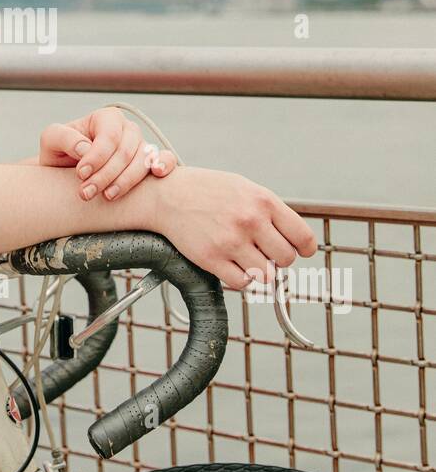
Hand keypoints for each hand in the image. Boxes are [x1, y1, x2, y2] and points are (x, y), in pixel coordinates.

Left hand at [38, 107, 177, 201]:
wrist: (67, 173)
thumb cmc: (60, 153)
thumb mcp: (51, 140)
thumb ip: (63, 138)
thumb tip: (85, 148)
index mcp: (106, 118)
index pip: (109, 135)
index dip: (97, 156)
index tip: (80, 174)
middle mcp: (128, 129)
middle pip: (125, 152)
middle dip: (105, 175)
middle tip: (86, 193)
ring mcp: (141, 145)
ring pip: (142, 162)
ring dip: (125, 182)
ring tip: (106, 197)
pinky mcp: (150, 162)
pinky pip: (166, 159)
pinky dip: (165, 165)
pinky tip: (156, 174)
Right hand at [150, 164, 316, 289]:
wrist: (167, 196)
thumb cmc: (206, 191)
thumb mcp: (244, 188)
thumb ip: (269, 211)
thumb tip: (292, 240)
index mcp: (263, 200)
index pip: (303, 237)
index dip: (304, 249)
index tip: (299, 251)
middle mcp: (250, 221)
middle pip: (287, 259)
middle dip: (278, 259)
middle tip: (264, 251)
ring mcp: (231, 241)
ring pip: (266, 274)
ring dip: (258, 269)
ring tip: (244, 256)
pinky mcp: (212, 259)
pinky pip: (242, 283)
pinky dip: (240, 278)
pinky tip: (230, 263)